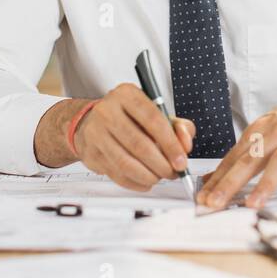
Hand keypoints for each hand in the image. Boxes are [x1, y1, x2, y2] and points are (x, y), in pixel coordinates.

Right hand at [73, 84, 194, 191]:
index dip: (171, 144)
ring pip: (127, 163)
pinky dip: (135, 183)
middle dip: (162, 164)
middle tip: (173, 172)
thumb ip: (177, 126)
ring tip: (159, 177)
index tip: (181, 159)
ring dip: (149, 176)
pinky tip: (145, 181)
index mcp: (127, 95)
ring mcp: (96, 133)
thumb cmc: (128, 117)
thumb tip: (185, 144)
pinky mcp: (91, 153)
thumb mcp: (155, 112)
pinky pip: (116, 174)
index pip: (153, 120)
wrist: (91, 122)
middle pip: (140, 144)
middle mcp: (108, 111)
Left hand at [196, 80, 276, 210]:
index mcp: (260, 131)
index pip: (234, 157)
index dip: (217, 178)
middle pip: (251, 158)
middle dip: (231, 182)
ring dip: (267, 182)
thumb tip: (212, 178)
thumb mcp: (266, 132)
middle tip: (215, 203)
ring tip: (254, 204)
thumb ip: (243, 155)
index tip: (201, 198)